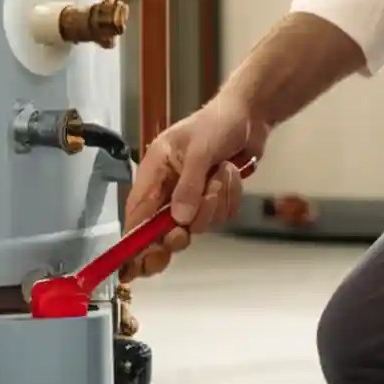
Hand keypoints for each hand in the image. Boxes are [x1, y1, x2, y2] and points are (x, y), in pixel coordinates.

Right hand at [119, 94, 270, 281]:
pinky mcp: (212, 200)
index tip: (134, 267)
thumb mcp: (201, 150)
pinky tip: (230, 174)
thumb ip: (189, 185)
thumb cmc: (219, 122)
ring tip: (221, 172)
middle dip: (178, 232)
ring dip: (214, 204)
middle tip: (183, 234)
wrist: (250, 116)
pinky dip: (229, 199)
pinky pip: (219, 217)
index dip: (133, 243)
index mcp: (154, 172)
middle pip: (162, 230)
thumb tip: (179, 220)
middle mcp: (169, 188)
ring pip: (197, 225)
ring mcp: (191, 196)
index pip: (137, 214)